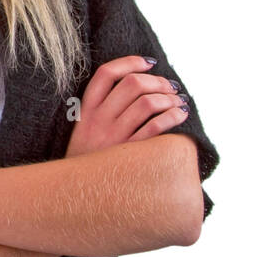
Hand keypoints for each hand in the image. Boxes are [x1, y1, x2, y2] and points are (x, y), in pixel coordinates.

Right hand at [65, 55, 188, 158]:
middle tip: (169, 87)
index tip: (148, 63)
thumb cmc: (88, 160)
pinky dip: (173, 116)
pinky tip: (180, 115)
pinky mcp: (129, 154)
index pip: (105, 74)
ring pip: (147, 103)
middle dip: (157, 81)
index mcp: (86, 111)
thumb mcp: (83, 131)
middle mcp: (99, 121)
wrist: (76, 194)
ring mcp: (114, 137)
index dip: (129, 62)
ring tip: (178, 101)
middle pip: (132, 84)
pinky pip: (156, 128)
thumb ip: (101, 110)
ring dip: (169, 98)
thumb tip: (138, 87)